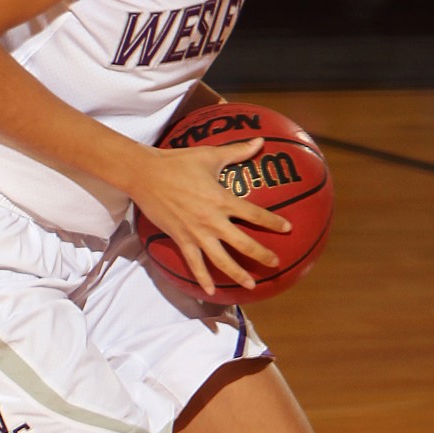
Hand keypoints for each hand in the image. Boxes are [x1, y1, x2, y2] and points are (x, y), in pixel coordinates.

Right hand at [130, 137, 290, 297]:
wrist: (146, 175)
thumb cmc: (178, 162)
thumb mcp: (210, 155)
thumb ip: (238, 151)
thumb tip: (260, 141)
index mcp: (222, 199)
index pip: (254, 214)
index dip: (273, 222)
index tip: (287, 229)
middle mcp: (212, 220)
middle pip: (243, 244)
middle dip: (262, 256)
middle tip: (275, 264)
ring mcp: (196, 233)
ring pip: (221, 260)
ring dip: (238, 274)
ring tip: (251, 286)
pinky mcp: (181, 239)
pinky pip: (194, 264)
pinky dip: (202, 279)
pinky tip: (209, 291)